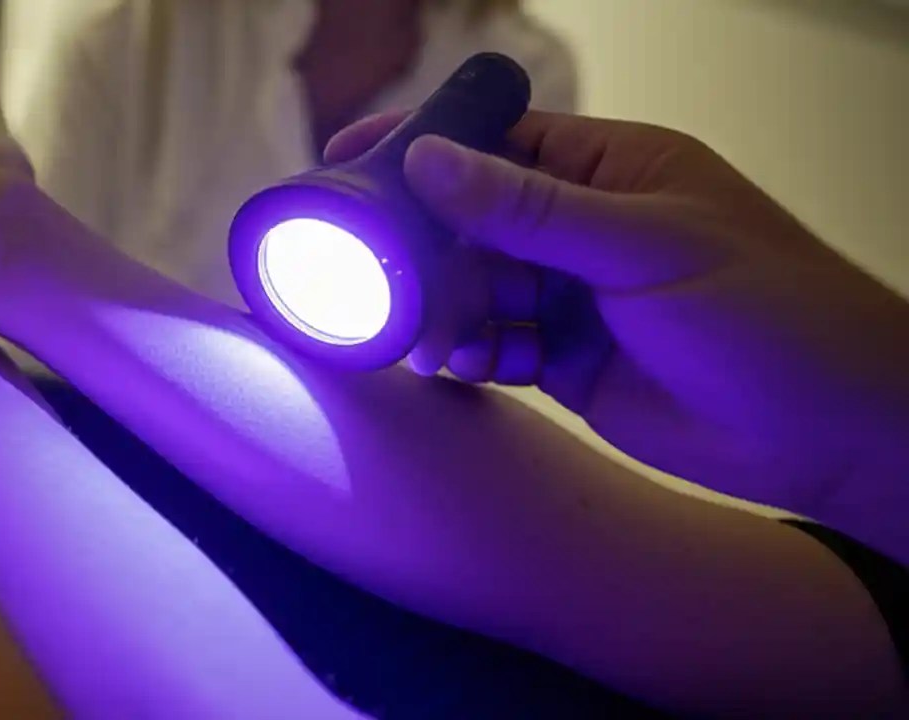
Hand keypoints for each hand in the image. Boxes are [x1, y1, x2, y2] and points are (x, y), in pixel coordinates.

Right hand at [327, 110, 908, 514]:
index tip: (354, 154)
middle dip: (427, 244)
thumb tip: (429, 158)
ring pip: (478, 289)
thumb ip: (530, 210)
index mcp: (614, 171)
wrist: (829, 432)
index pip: (501, 141)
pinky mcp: (568, 363)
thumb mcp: (642, 248)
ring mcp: (575, 297)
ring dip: (445, 307)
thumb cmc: (765, 313)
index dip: (427, 145)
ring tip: (426, 330)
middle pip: (475, 221)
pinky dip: (472, 354)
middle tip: (376, 269)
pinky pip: (498, 347)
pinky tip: (461, 365)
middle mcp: (586, 229)